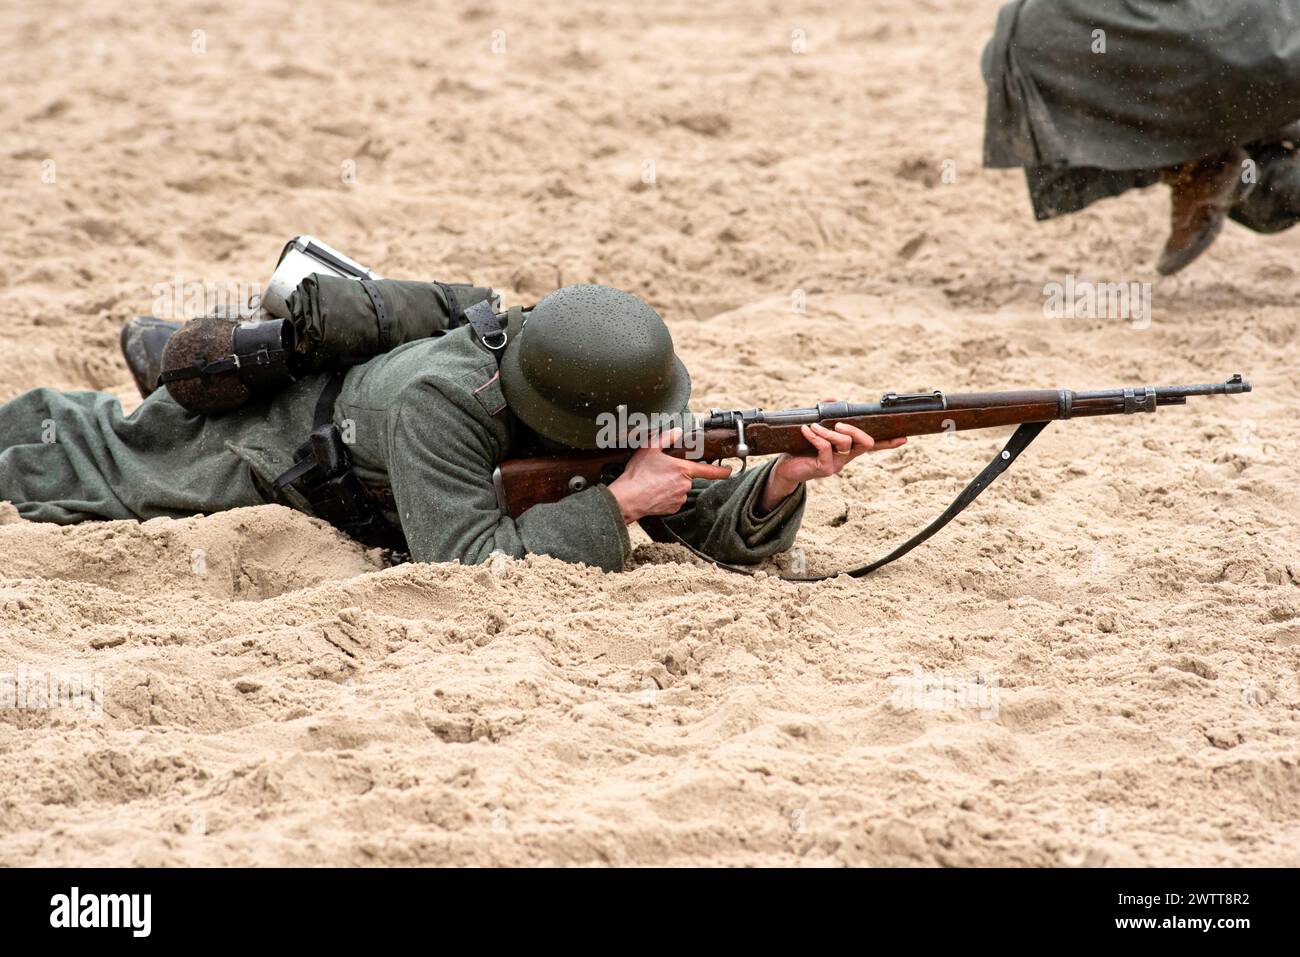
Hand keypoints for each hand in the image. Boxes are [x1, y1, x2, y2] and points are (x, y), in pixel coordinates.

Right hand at [608, 428, 732, 523]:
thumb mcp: (650, 448)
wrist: (628, 498)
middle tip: (661, 471)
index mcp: (683, 470)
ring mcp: (679, 498)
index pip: (709, 471)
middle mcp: (684, 485)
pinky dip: (667, 494)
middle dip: (678, 473)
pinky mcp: (672, 508)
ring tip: (655, 481)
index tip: (730, 470)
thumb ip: (666, 437)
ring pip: (680, 488)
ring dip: (672, 484)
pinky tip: (655, 491)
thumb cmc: (638, 474)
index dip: (722, 471)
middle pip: (688, 477)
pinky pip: (674, 499)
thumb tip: (677, 431)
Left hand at [759, 420, 905, 512]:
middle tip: (839, 424)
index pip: (872, 445)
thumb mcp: (813, 429)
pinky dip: (815, 437)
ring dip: (828, 431)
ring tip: (813, 426)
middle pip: (865, 443)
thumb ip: (824, 415)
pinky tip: (805, 430)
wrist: (784, 469)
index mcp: (848, 449)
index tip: (904, 438)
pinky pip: (824, 448)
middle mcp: (846, 457)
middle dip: (855, 430)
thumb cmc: (800, 448)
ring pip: (844, 443)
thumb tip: (831, 399)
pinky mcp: (824, 469)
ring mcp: (837, 464)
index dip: (888, 442)